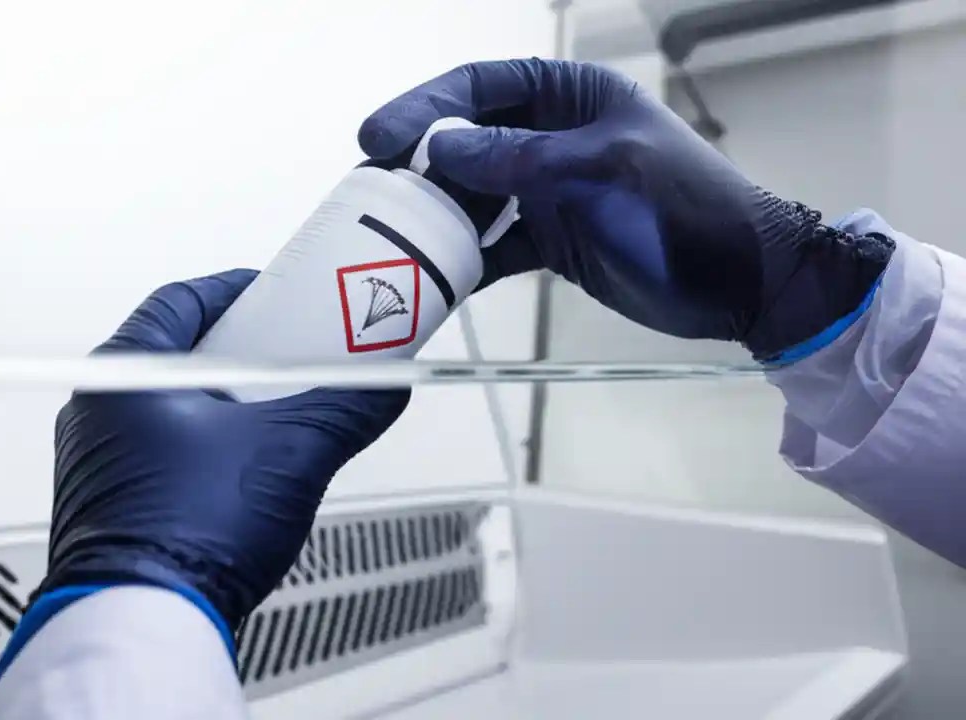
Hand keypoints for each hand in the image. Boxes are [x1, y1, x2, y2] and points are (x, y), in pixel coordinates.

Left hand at [35, 270, 409, 644]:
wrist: (146, 626)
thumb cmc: (187, 533)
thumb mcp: (290, 453)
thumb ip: (346, 410)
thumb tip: (384, 390)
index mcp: (122, 375)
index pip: (180, 301)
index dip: (234, 292)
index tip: (272, 296)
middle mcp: (97, 413)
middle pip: (176, 355)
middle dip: (237, 353)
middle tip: (285, 354)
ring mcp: (97, 464)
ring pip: (169, 409)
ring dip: (223, 405)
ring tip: (275, 416)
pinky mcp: (108, 508)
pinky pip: (162, 456)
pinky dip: (205, 448)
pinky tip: (244, 471)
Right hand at [359, 59, 892, 360]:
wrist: (739, 281)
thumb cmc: (681, 208)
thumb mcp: (600, 171)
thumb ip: (518, 158)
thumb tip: (441, 148)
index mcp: (569, 96)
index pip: (480, 87)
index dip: (423, 107)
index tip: (377, 139)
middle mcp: (550, 137)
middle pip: (463, 142)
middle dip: (415, 167)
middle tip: (366, 197)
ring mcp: (547, 190)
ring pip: (470, 196)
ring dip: (431, 216)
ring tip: (383, 240)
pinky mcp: (550, 240)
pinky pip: (491, 244)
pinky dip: (460, 260)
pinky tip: (427, 279)